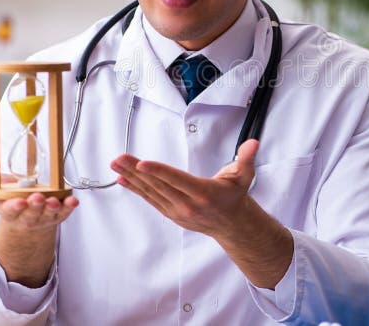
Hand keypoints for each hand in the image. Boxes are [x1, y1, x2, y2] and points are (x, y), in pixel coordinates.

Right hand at [0, 170, 79, 286]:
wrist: (24, 211)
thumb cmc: (5, 198)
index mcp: (9, 210)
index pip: (10, 211)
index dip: (14, 207)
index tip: (17, 202)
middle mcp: (27, 216)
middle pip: (31, 213)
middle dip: (35, 207)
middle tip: (38, 198)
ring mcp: (43, 216)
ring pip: (49, 214)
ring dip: (53, 208)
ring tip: (55, 201)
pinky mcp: (57, 213)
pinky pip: (64, 212)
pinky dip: (69, 207)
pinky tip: (73, 201)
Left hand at [111, 139, 293, 287]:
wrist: (232, 225)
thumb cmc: (234, 196)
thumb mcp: (244, 176)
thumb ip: (246, 158)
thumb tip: (253, 143)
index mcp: (204, 194)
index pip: (178, 180)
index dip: (159, 171)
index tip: (142, 163)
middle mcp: (188, 205)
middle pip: (159, 185)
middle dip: (136, 171)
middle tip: (119, 158)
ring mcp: (177, 211)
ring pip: (151, 192)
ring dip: (131, 178)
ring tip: (116, 164)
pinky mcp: (171, 213)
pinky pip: (150, 200)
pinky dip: (135, 189)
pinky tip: (123, 179)